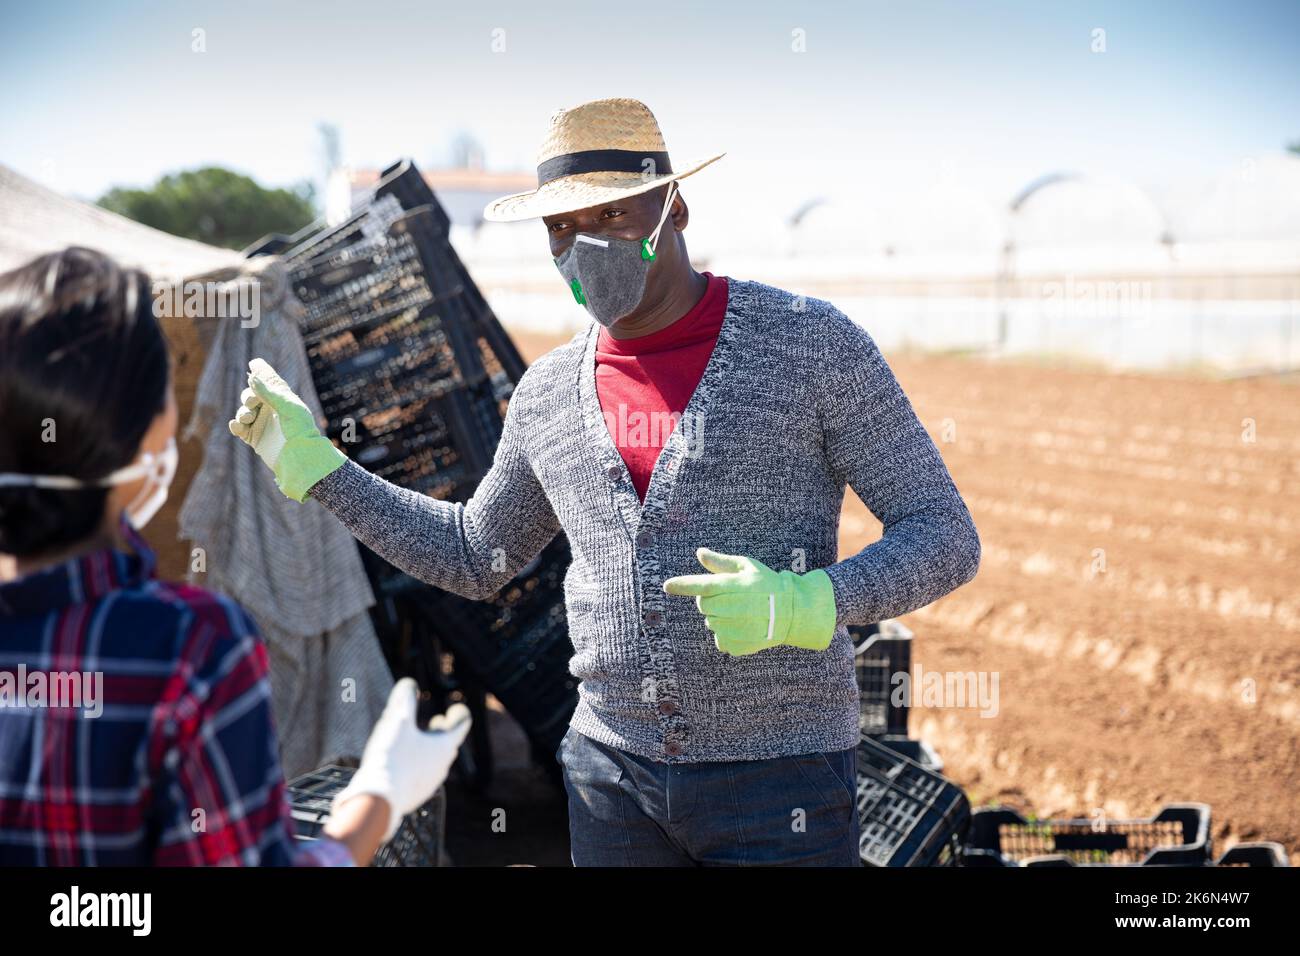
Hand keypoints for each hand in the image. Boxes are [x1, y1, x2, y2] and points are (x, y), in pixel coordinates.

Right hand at [227, 357, 345, 501]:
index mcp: (282, 399)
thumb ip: (269, 392)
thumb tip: (251, 376)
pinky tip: (238, 426)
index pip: (269, 380)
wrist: (300, 457)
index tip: (254, 363)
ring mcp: (261, 423)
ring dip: (242, 412)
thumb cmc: (300, 430)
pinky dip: (236, 426)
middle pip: (250, 395)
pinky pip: (238, 428)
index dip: (261, 371)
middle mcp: (271, 409)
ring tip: (248, 418)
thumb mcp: (288, 407)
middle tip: (252, 403)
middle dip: (248, 397)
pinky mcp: (254, 437)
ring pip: (243, 411)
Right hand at [331, 678, 471, 843]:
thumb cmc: (392, 755)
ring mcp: (430, 783)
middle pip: (449, 745)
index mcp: (444, 746)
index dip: (459, 714)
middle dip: (443, 731)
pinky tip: (404, 764)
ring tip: (420, 741)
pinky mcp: (416, 796)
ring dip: (430, 749)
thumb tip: (409, 684)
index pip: (461, 725)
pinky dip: (417, 765)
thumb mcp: (397, 720)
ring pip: (435, 762)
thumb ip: (405, 698)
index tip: (456, 708)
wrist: (378, 800)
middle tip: (438, 722)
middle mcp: (442, 766)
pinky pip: (421, 776)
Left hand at [663, 548, 836, 655]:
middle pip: (703, 605)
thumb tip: (700, 553)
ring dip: (718, 617)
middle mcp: (735, 608)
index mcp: (736, 586)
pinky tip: (742, 626)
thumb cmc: (768, 585)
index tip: (667, 586)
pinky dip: (726, 634)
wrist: (792, 613)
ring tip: (739, 612)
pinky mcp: (739, 645)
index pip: (702, 585)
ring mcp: (736, 629)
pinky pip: (719, 640)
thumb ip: (721, 563)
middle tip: (729, 597)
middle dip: (711, 600)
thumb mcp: (747, 567)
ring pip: (710, 623)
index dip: (683, 585)